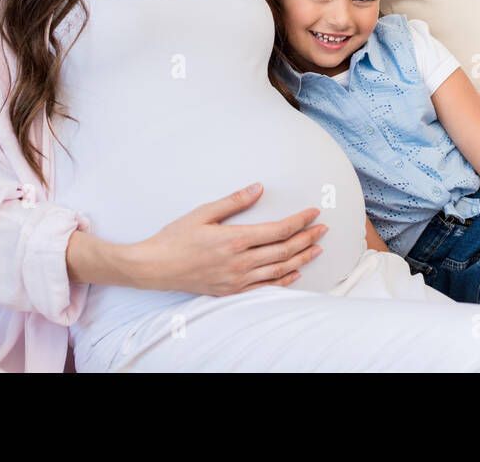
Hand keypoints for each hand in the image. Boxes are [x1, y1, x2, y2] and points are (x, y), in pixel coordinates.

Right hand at [130, 183, 327, 295]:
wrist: (155, 267)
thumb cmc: (176, 237)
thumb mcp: (203, 212)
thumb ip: (234, 201)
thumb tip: (259, 188)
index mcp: (235, 239)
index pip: (278, 230)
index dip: (300, 221)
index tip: (314, 213)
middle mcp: (240, 262)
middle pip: (284, 250)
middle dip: (307, 238)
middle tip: (324, 229)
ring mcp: (237, 280)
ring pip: (279, 270)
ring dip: (301, 259)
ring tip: (317, 249)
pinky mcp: (231, 291)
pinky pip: (265, 287)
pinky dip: (283, 280)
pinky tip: (294, 273)